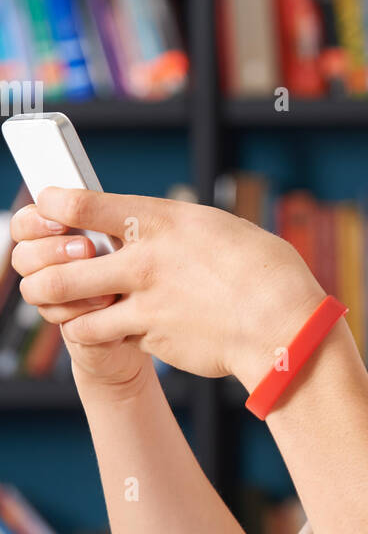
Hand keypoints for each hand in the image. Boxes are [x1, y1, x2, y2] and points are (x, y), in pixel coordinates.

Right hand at [8, 203, 149, 389]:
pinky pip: (69, 328)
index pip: (26, 224)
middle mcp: (54, 268)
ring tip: (111, 289)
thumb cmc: (156, 259)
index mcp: (60, 235)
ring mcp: (62, 302)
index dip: (35, 222)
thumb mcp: (137, 230)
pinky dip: (93, 320)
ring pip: (41, 294)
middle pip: (24, 257)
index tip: (61, 221)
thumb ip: (107, 215)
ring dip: (74, 290)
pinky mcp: (78, 332)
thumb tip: (83, 200)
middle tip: (88, 249)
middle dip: (52, 251)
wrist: (177, 310)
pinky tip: (117, 312)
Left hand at [11, 187, 326, 385]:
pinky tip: (117, 332)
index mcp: (163, 221)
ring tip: (69, 310)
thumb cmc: (266, 272)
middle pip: (61, 267)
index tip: (47, 206)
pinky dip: (107, 337)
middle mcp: (145, 261)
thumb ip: (178, 231)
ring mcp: (145, 304)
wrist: (283, 326)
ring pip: (75, 313)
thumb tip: (157, 231)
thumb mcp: (220, 230)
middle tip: (39, 273)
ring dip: (65, 312)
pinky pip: (111, 338)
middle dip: (41, 271)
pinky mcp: (152, 340)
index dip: (54, 205)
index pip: (84, 205)